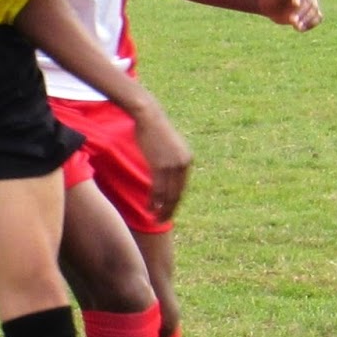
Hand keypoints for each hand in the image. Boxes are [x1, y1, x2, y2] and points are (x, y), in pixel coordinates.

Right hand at [134, 107, 192, 221]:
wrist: (148, 116)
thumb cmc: (154, 131)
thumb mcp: (168, 147)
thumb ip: (171, 161)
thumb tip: (166, 175)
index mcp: (187, 160)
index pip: (182, 187)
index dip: (175, 201)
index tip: (169, 210)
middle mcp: (183, 164)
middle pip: (178, 193)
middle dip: (170, 209)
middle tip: (163, 220)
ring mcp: (173, 165)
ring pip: (168, 194)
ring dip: (162, 208)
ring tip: (156, 218)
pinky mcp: (160, 165)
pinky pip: (158, 188)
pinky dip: (154, 200)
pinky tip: (150, 208)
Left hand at [257, 0, 322, 31]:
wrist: (270, 5)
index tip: (295, 4)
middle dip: (303, 10)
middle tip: (292, 20)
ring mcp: (312, 0)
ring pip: (315, 10)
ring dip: (305, 19)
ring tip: (295, 26)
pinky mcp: (313, 11)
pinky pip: (317, 18)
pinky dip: (310, 24)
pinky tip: (299, 29)